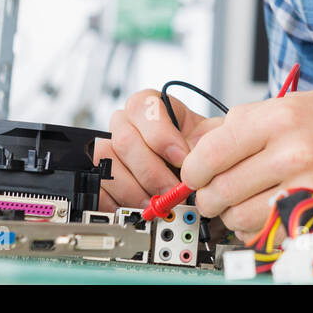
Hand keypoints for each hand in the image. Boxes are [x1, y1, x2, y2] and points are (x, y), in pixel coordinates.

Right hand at [94, 88, 223, 210]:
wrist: (201, 173)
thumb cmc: (206, 151)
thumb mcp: (215, 138)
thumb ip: (209, 139)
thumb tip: (197, 153)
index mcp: (155, 108)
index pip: (142, 105)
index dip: (160, 134)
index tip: (182, 158)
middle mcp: (129, 125)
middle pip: (124, 139)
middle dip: (151, 171)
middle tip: (171, 189)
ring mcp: (113, 150)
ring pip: (106, 162)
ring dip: (134, 189)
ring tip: (156, 202)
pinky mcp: (103, 177)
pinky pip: (97, 186)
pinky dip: (116, 202)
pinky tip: (137, 207)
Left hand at [179, 90, 312, 242]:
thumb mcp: (301, 104)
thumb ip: (250, 123)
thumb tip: (201, 145)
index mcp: (283, 118)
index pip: (210, 152)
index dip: (194, 167)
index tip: (196, 172)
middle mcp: (293, 154)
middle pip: (219, 189)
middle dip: (211, 194)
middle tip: (219, 190)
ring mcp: (308, 191)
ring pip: (239, 218)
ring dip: (236, 215)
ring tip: (251, 200)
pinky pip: (268, 237)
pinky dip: (263, 231)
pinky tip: (276, 213)